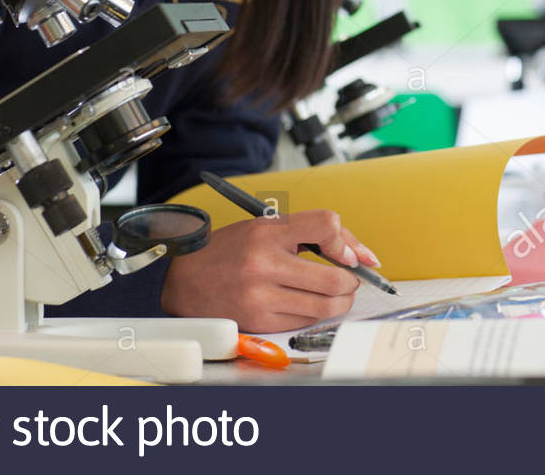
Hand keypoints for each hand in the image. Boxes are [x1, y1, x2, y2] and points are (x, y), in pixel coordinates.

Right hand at [161, 210, 381, 333]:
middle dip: (352, 281)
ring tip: (337, 294)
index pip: (326, 225)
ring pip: (325, 305)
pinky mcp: (260, 320)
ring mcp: (262, 295)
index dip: (347, 241)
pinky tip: (310, 303)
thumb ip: (309, 233)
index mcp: (268, 231)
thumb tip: (359, 255)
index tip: (350, 254)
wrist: (186, 279)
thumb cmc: (230, 250)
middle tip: (351, 279)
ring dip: (341, 301)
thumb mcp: (265, 227)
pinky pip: (305, 320)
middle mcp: (265, 263)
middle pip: (334, 278)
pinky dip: (316, 313)